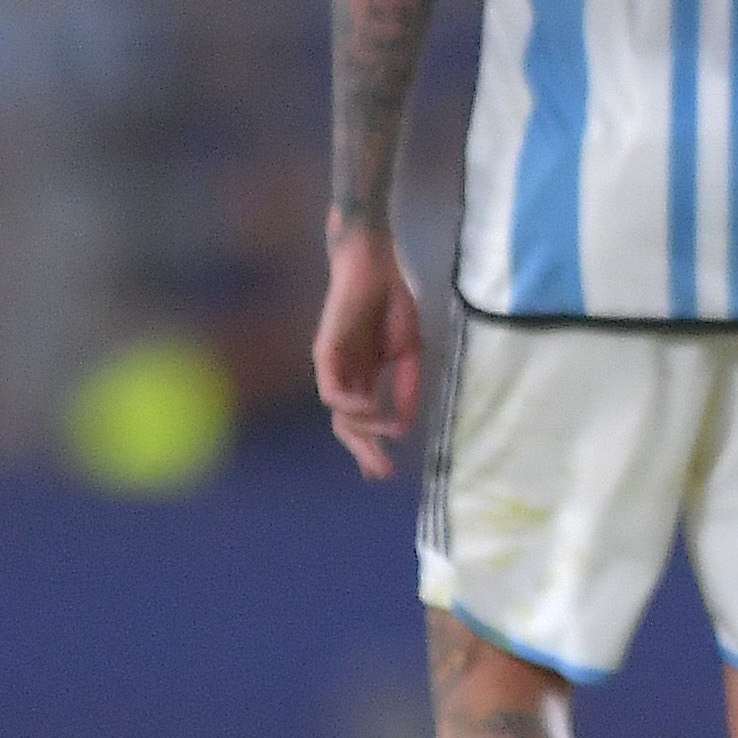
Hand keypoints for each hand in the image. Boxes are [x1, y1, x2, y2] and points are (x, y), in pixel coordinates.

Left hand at [315, 220, 425, 480]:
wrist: (375, 264)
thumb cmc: (393, 301)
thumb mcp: (410, 352)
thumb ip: (407, 388)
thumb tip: (403, 428)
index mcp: (365, 375)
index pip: (362, 421)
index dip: (372, 447)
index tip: (387, 472)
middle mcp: (347, 376)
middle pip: (347, 426)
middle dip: (365, 451)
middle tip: (383, 473)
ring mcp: (335, 366)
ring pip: (340, 413)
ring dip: (365, 427)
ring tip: (388, 431)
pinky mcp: (326, 353)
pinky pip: (332, 391)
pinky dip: (351, 405)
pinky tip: (370, 406)